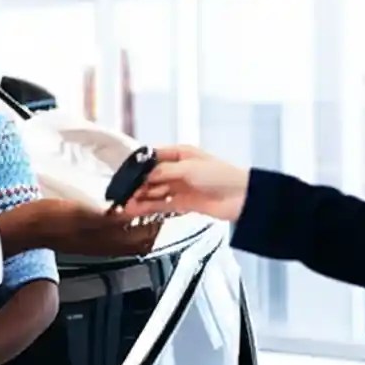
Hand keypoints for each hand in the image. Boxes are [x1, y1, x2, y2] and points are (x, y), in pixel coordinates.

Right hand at [38, 199, 160, 256]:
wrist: (28, 226)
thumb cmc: (51, 218)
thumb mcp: (83, 213)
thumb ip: (110, 217)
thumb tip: (133, 215)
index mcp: (108, 242)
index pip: (144, 238)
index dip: (156, 222)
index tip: (158, 203)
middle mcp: (106, 247)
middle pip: (140, 241)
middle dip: (150, 224)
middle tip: (151, 202)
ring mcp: (97, 244)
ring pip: (128, 238)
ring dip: (137, 223)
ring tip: (137, 204)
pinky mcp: (88, 238)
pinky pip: (115, 235)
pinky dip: (123, 223)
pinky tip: (116, 208)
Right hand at [122, 145, 250, 222]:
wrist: (242, 199)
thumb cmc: (221, 176)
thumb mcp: (189, 168)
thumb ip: (163, 172)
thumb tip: (144, 176)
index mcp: (181, 154)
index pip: (153, 157)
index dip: (138, 166)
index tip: (124, 175)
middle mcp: (178, 169)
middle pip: (151, 176)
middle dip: (137, 185)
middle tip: (122, 194)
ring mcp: (180, 187)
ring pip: (155, 192)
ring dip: (140, 198)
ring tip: (125, 205)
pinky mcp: (183, 203)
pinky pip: (162, 204)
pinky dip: (149, 207)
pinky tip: (137, 210)